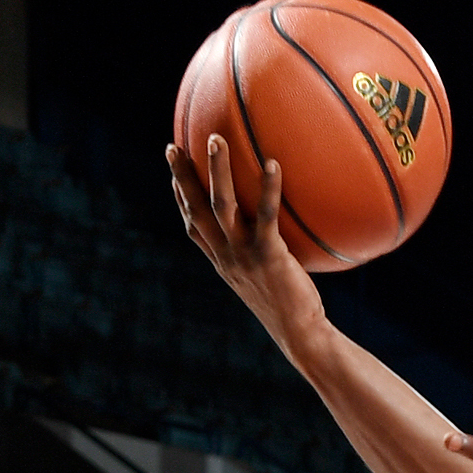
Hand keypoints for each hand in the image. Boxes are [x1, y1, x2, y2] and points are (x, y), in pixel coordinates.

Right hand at [166, 135, 325, 346]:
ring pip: (221, 206)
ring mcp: (244, 255)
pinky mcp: (269, 255)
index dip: (180, 199)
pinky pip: (266, 216)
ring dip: (216, 171)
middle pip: (196, 210)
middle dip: (182, 177)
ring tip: (216, 139)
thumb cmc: (291, 307)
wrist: (299, 333)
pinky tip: (272, 163)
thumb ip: (264, 257)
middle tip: (173, 146)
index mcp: (222, 263)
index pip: (193, 227)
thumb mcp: (268, 281)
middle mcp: (226, 256)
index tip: (173, 173)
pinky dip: (267, 188)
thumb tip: (280, 237)